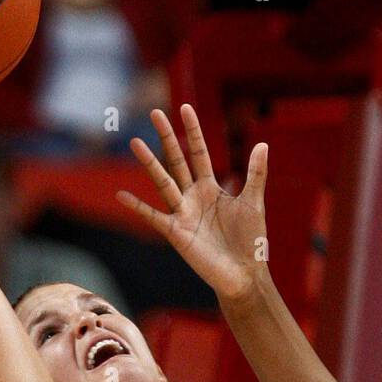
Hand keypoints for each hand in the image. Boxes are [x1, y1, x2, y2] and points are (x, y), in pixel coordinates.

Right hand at [117, 104, 268, 302]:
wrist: (244, 274)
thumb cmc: (250, 241)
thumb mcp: (253, 203)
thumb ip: (255, 174)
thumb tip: (262, 143)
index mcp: (211, 188)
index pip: (199, 153)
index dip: (193, 131)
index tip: (185, 107)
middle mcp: (193, 197)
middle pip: (177, 161)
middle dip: (167, 137)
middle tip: (155, 112)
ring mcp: (183, 214)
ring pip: (164, 182)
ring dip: (150, 163)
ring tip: (135, 142)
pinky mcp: (176, 233)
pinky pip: (154, 217)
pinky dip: (138, 207)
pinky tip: (120, 196)